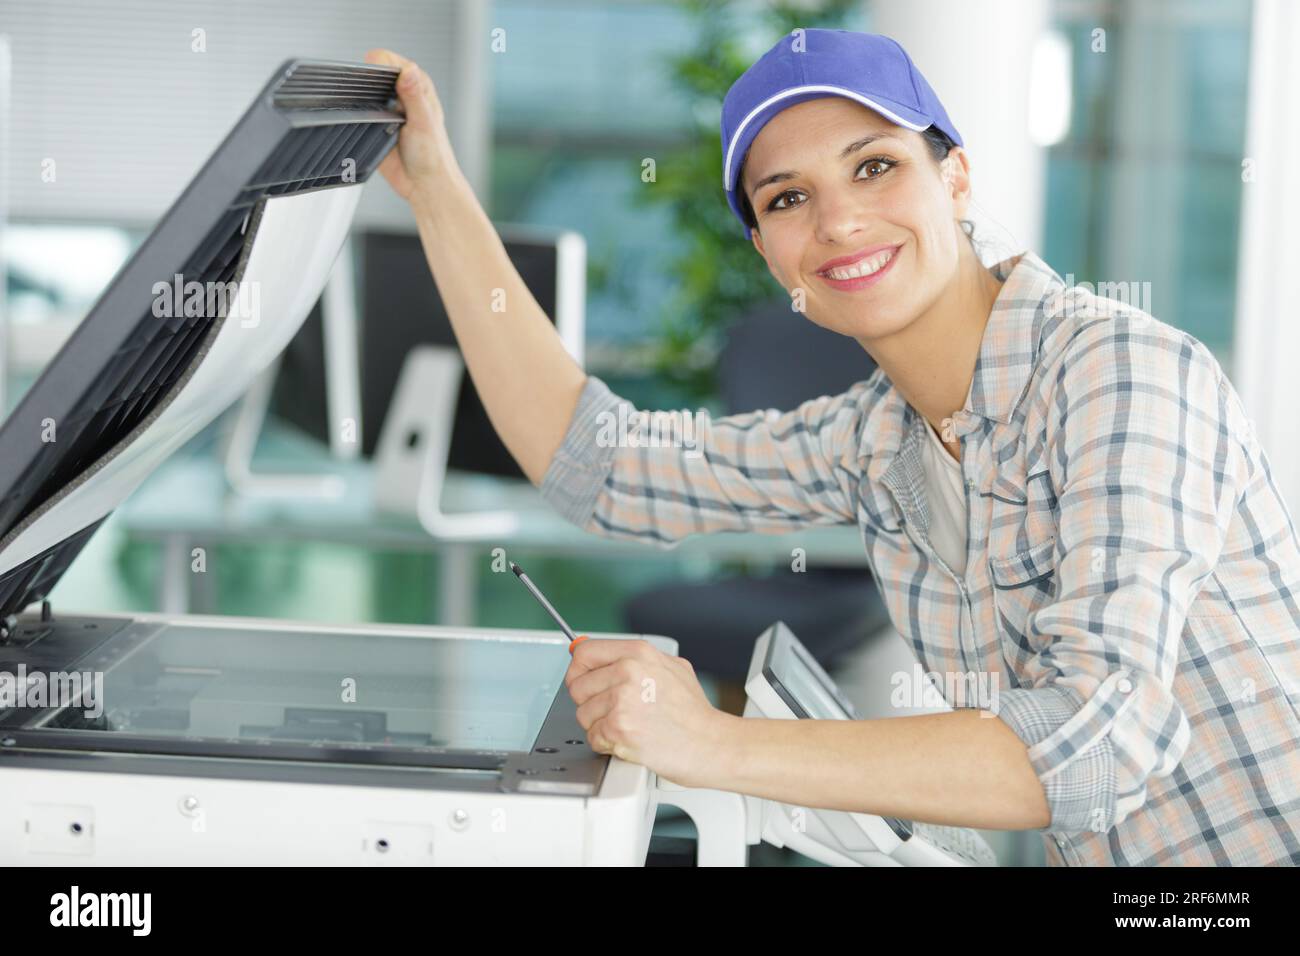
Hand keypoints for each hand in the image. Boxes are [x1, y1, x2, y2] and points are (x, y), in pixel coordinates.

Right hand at [363, 48, 459, 202]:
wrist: (424, 187)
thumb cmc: (433, 157)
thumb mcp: (424, 123)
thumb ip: (415, 96)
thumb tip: (408, 70)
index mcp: (418, 88)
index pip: (393, 62)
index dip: (381, 63)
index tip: (372, 69)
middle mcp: (402, 96)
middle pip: (376, 75)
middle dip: (367, 82)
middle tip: (369, 97)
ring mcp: (387, 111)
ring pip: (365, 94)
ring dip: (361, 100)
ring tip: (368, 113)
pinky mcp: (375, 127)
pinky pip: (359, 116)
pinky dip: (356, 116)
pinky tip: (361, 123)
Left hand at [564, 638, 733, 788]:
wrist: (711, 744)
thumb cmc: (694, 713)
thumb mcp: (671, 668)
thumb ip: (634, 659)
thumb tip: (595, 654)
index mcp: (639, 653)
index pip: (584, 654)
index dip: (579, 671)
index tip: (584, 681)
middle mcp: (629, 671)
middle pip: (577, 687)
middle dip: (591, 703)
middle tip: (616, 712)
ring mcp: (623, 699)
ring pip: (583, 714)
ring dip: (600, 726)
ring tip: (629, 726)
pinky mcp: (619, 728)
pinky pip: (593, 737)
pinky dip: (607, 744)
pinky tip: (629, 740)